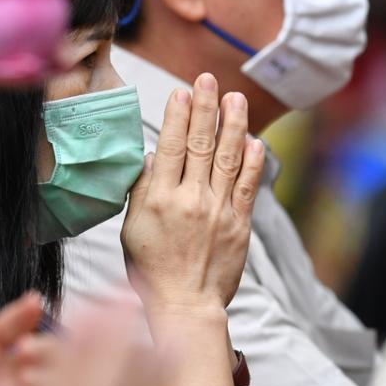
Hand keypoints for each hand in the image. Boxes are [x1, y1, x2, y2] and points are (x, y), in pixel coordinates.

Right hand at [121, 73, 264, 313]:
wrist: (185, 306)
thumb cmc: (151, 270)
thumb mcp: (131, 229)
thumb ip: (141, 191)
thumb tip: (152, 157)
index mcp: (160, 199)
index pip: (171, 146)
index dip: (177, 116)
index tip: (180, 92)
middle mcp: (191, 200)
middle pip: (201, 144)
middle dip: (204, 107)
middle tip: (207, 79)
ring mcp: (218, 211)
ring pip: (228, 158)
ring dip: (232, 123)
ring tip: (234, 97)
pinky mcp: (239, 224)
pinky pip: (248, 186)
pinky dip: (252, 160)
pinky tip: (253, 139)